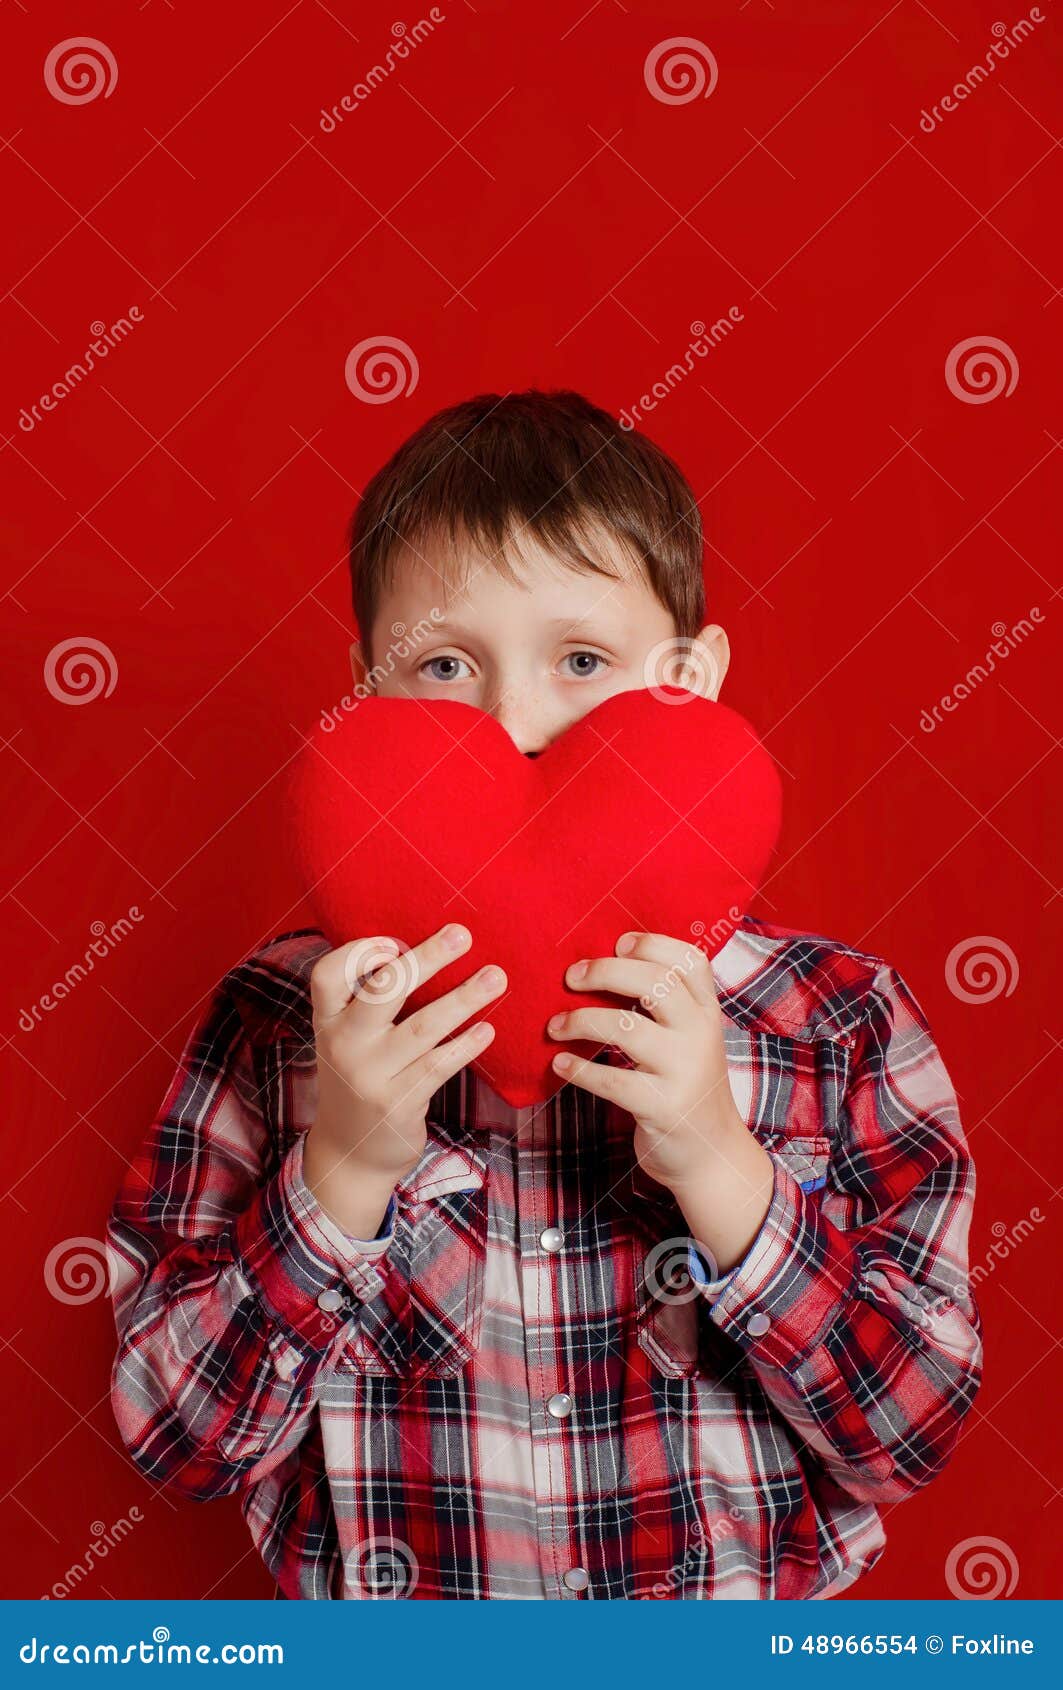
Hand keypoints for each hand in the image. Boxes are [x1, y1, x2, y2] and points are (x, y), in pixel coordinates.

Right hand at [302, 925, 504, 1233]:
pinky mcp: (397, 1104)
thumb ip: (367, 1002)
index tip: (394, 941)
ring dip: (463, 999)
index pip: (327, 975)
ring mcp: (369, 1077)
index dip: (358, 953)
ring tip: (496, 978)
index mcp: (327, 1022)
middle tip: (463, 934)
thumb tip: (422, 949)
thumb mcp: (347, 1040)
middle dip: (426, 959)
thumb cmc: (360, 1079)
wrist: (350, 1154)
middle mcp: (343, 1046)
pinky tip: (488, 1029)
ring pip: (422, 1027)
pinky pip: (438, 1066)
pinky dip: (466, 1045)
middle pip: (383, 991)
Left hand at [546, 929, 775, 1272]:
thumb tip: (603, 962)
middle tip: (571, 977)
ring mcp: (685, 1072)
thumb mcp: (689, 1039)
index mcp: (708, 1013)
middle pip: (655, 983)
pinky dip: (579, 1069)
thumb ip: (665, 1006)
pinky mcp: (664, 1108)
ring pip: (626, 1028)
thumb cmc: (685, 1086)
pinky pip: (612, 1081)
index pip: (690, 960)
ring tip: (556, 1025)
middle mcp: (701, 1036)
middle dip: (605, 972)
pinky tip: (560, 1063)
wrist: (711, 1155)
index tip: (617, 943)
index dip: (652, 943)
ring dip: (581, 1020)